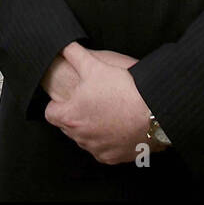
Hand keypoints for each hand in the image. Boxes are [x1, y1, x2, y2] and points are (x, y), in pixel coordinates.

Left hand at [44, 43, 150, 164]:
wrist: (153, 113)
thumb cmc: (122, 90)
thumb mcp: (94, 65)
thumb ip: (74, 55)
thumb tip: (63, 47)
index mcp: (70, 116)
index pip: (50, 113)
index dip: (57, 104)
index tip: (69, 98)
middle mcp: (80, 137)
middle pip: (68, 127)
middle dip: (75, 115)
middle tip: (90, 101)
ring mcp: (97, 149)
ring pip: (86, 139)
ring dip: (91, 128)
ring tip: (106, 112)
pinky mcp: (113, 157)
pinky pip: (104, 150)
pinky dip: (108, 140)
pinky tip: (118, 126)